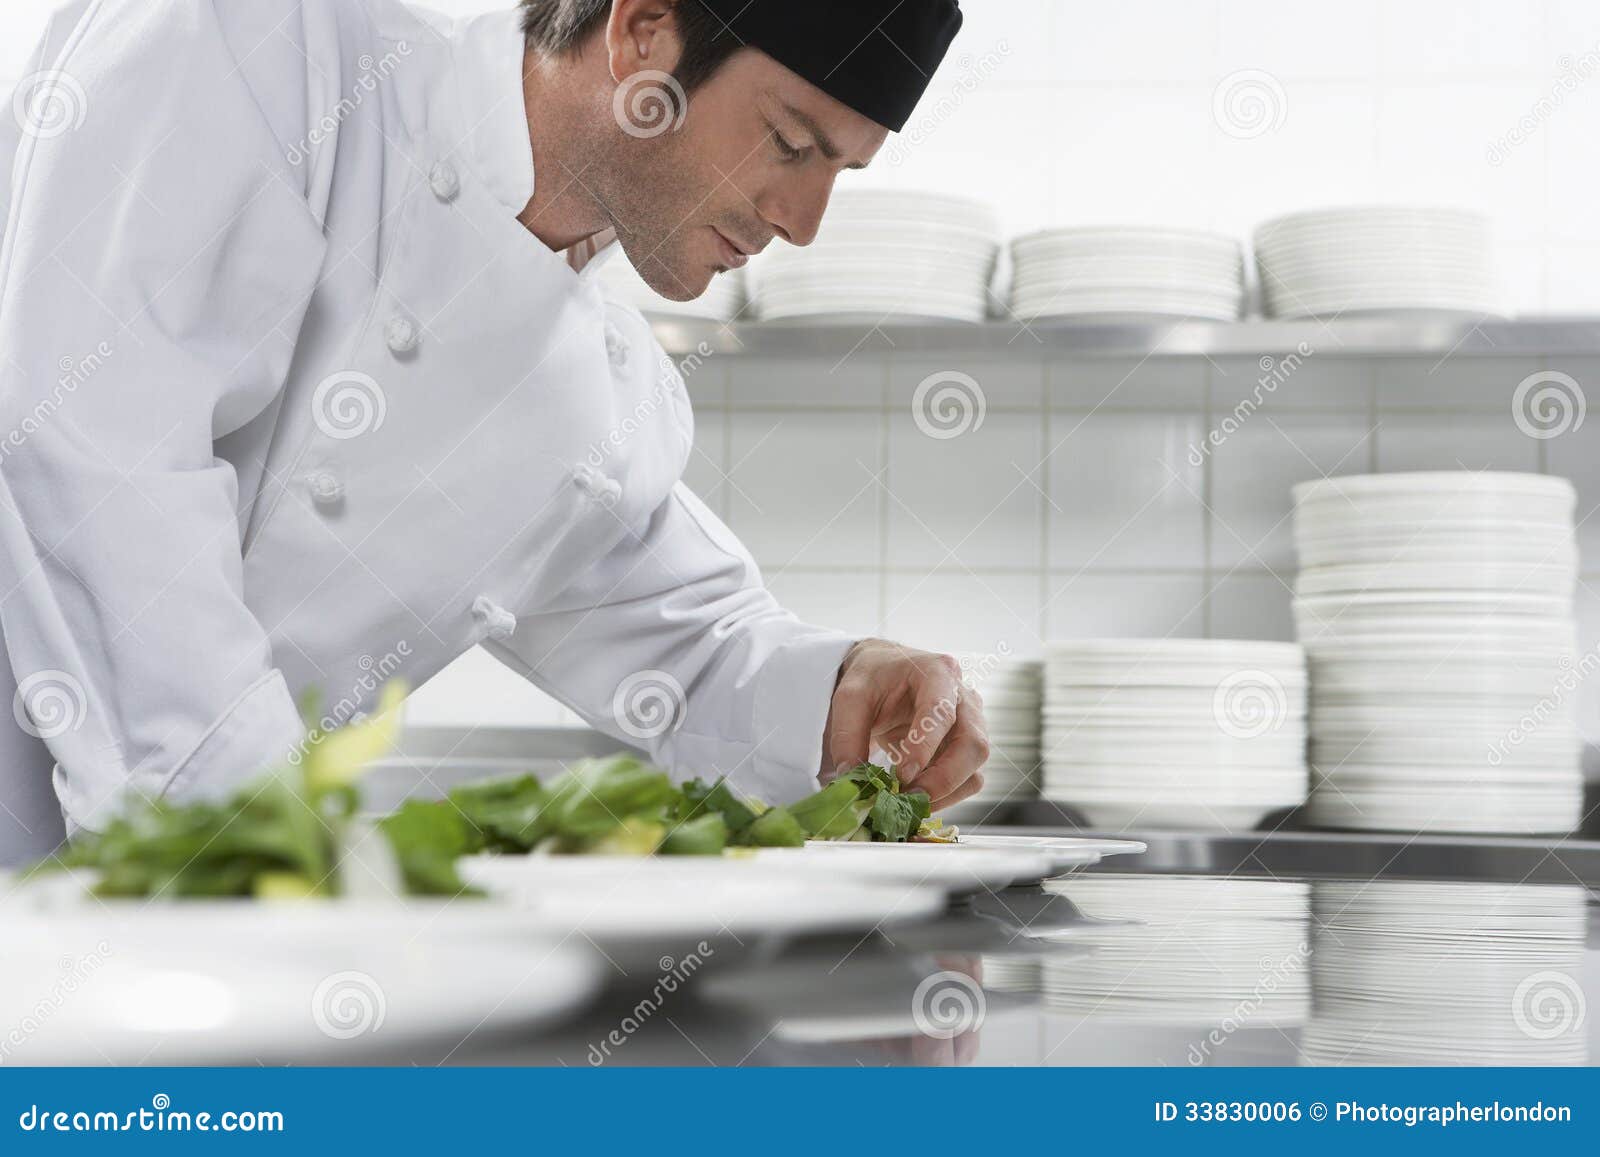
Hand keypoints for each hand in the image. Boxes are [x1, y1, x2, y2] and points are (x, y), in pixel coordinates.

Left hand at [821, 639, 988, 810]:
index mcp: (939, 673)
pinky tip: (916, 799)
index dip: (924, 746)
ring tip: (907, 802)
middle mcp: (965, 700)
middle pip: (974, 745)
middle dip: (943, 779)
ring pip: (975, 768)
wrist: (886, 675)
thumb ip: (847, 734)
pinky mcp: (966, 751)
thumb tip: (850, 775)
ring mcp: (972, 726)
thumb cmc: (875, 679)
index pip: (941, 712)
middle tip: (907, 797)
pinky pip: (968, 781)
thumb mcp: (851, 696)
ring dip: (945, 793)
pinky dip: (946, 797)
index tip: (902, 775)